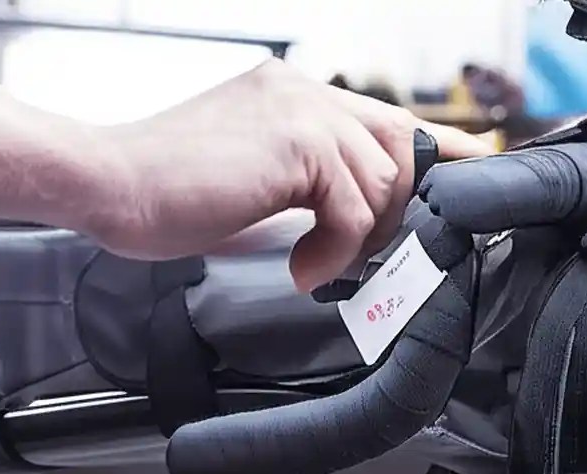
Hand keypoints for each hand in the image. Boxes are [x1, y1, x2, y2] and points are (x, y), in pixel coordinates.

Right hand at [89, 59, 492, 290]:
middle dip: (401, 209)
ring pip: (383, 182)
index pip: (387, 117)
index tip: (478, 165)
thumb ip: (310, 180)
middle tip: (363, 253)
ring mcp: (301, 112)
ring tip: (316, 262)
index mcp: (294, 94)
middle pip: (400, 147)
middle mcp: (304, 92)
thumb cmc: (169, 189)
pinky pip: (352, 207)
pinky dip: (335, 248)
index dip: (439, 145)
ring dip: (359, 236)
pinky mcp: (296, 144)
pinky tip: (300, 267)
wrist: (108, 184)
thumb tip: (360, 213)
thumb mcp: (257, 178)